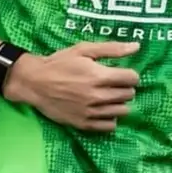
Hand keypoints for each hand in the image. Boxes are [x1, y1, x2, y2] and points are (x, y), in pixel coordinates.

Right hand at [4, 42, 140, 131]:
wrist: (35, 82)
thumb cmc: (60, 63)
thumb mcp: (84, 49)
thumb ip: (112, 49)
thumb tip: (137, 47)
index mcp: (100, 76)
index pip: (132, 79)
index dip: (129, 74)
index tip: (120, 73)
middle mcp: (98, 96)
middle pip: (129, 95)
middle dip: (124, 87)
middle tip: (112, 83)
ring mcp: (91, 112)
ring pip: (122, 111)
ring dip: (118, 102)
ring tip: (107, 96)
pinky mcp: (84, 124)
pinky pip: (110, 126)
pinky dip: (110, 118)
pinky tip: (102, 109)